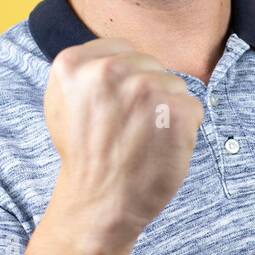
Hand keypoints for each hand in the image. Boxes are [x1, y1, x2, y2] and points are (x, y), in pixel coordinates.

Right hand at [43, 37, 203, 247]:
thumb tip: (117, 53)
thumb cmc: (85, 155)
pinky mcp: (175, 110)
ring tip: (142, 140)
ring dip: (166, 111)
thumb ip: (85, 71)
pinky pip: (193, 107)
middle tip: (127, 129)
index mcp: (73, 63)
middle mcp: (108, 69)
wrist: (98, 204)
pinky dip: (185, 129)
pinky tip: (160, 148)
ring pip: (174, 85)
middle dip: (147, 94)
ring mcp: (144, 88)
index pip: (123, 50)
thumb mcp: (61, 103)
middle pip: (151, 64)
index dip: (125, 81)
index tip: (113, 110)